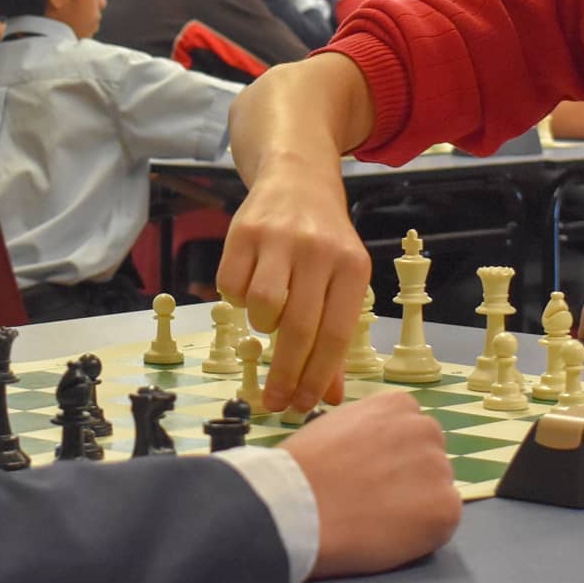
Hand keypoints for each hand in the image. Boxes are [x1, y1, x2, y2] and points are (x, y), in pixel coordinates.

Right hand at [218, 160, 368, 413]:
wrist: (297, 177)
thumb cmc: (323, 241)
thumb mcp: (342, 280)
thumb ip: (336, 339)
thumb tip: (330, 397)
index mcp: (351, 266)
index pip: (335, 334)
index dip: (317, 377)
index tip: (300, 405)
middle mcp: (318, 249)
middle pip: (299, 328)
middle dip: (284, 373)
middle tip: (274, 401)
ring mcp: (279, 237)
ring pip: (263, 307)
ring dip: (262, 327)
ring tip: (269, 316)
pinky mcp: (244, 230)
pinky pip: (232, 286)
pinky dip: (238, 299)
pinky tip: (251, 285)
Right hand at [282, 391, 461, 577]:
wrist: (297, 505)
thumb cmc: (304, 466)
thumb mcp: (338, 424)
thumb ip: (369, 430)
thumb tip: (378, 450)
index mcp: (398, 404)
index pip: (412, 429)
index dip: (394, 454)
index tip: (374, 471)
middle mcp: (426, 429)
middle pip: (430, 456)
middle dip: (411, 475)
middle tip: (378, 497)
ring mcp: (439, 468)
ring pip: (437, 489)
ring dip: (418, 502)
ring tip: (380, 519)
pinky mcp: (446, 508)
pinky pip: (444, 520)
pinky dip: (424, 531)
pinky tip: (391, 534)